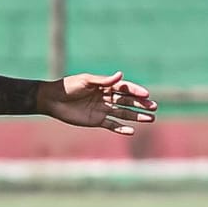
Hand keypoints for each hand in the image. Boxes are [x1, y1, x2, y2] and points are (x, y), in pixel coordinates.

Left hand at [39, 71, 157, 134]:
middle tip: (155, 107)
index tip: (147, 94)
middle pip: (128, 101)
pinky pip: (112, 125)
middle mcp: (106, 97)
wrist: (53, 99)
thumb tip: (121, 75)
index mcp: (105, 85)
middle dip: (141, 104)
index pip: (125, 88)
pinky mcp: (97, 120)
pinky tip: (132, 131)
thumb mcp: (86, 80)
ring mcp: (103, 109)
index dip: (136, 91)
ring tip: (150, 119)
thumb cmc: (69, 86)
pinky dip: (121, 128)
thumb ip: (104, 81)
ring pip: (124, 113)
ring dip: (137, 116)